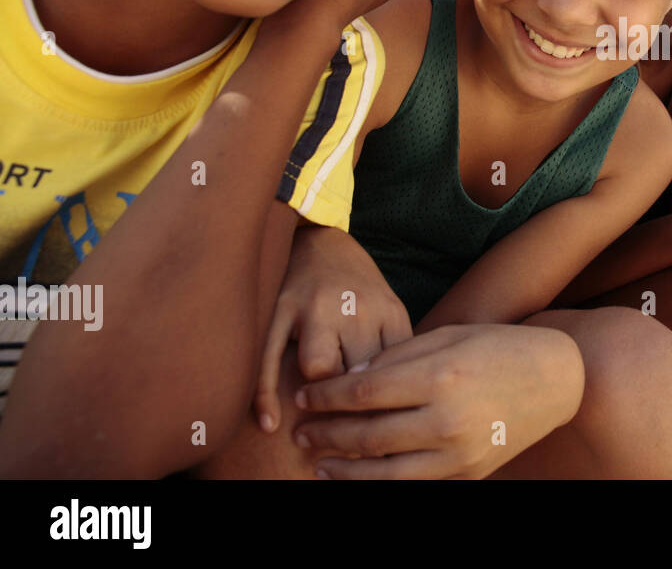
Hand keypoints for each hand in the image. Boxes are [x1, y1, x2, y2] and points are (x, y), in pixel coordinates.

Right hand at [256, 226, 411, 432]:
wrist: (318, 235)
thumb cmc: (356, 285)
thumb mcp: (387, 309)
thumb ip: (393, 351)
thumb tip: (400, 406)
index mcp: (388, 311)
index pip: (397, 371)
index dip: (391, 409)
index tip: (388, 440)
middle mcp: (355, 309)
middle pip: (360, 374)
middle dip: (356, 408)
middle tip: (352, 439)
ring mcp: (315, 307)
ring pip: (320, 367)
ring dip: (317, 392)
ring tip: (316, 409)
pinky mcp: (279, 308)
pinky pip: (270, 358)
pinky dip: (266, 395)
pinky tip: (269, 424)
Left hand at [294, 323, 583, 478]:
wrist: (556, 379)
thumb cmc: (497, 348)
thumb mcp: (448, 336)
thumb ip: (398, 357)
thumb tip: (349, 380)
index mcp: (440, 375)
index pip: (363, 392)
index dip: (326, 398)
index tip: (304, 399)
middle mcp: (447, 418)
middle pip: (366, 434)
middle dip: (325, 434)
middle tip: (300, 432)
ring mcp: (459, 453)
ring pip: (383, 471)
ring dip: (342, 468)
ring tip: (317, 461)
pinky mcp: (468, 474)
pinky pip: (412, 484)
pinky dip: (378, 483)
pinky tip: (356, 476)